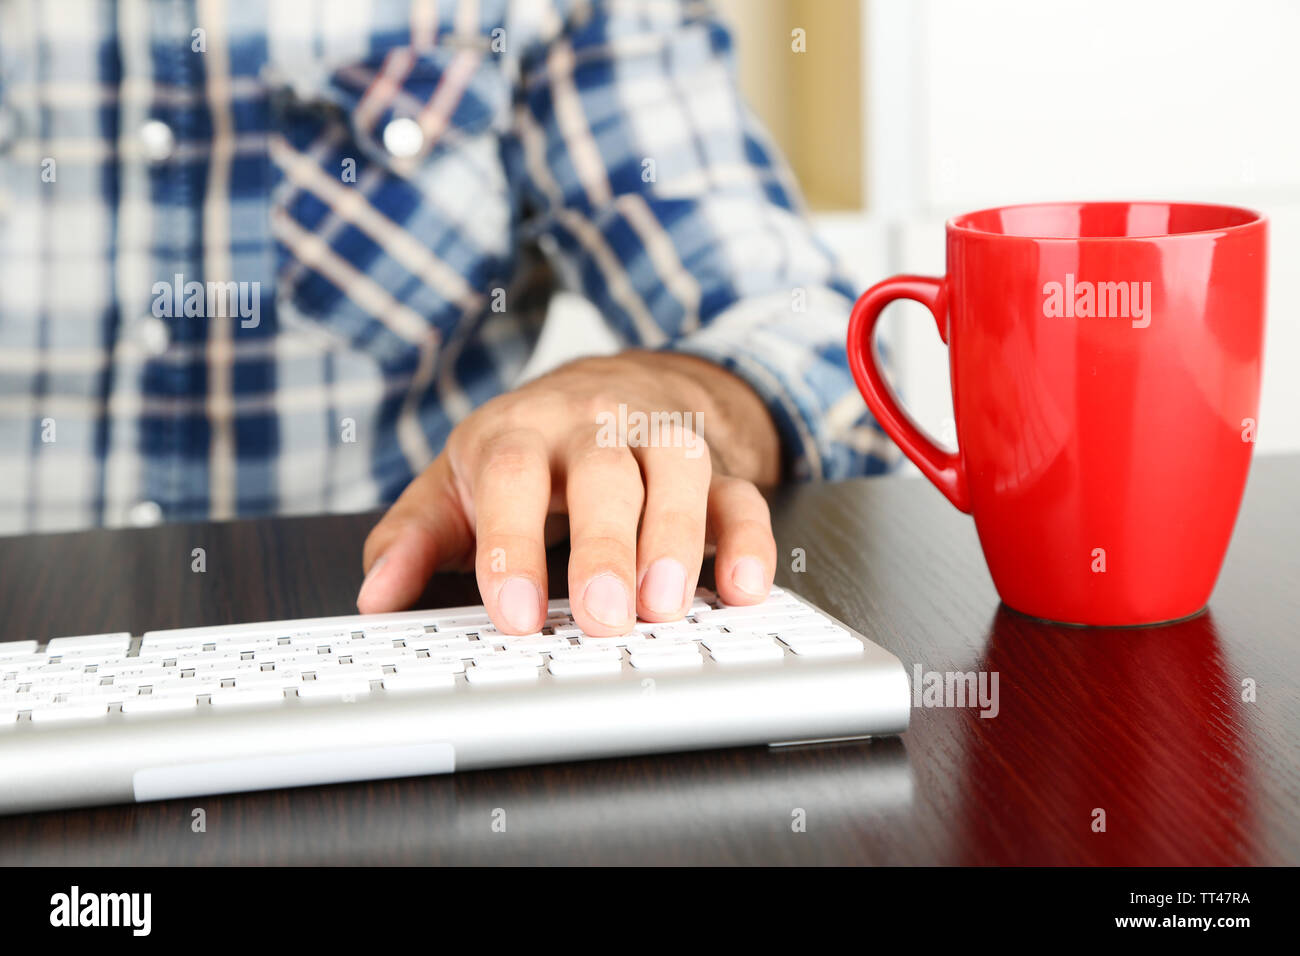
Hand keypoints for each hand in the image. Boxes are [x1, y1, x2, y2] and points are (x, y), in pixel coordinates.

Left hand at [356, 350, 780, 634]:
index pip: (513, 474)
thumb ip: (415, 535)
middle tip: (603, 618)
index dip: (511, 541)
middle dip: (605, 546)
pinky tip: (744, 587)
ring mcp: (659, 440)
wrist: (616, 382)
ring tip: (667, 606)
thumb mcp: (457, 481)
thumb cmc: (529, 446)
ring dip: (678, 537)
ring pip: (679, 469)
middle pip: (603, 472)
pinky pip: (740, 492)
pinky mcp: (715, 464)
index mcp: (520, 434)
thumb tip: (374, 595)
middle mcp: (594, 428)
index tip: (511, 612)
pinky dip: (749, 538)